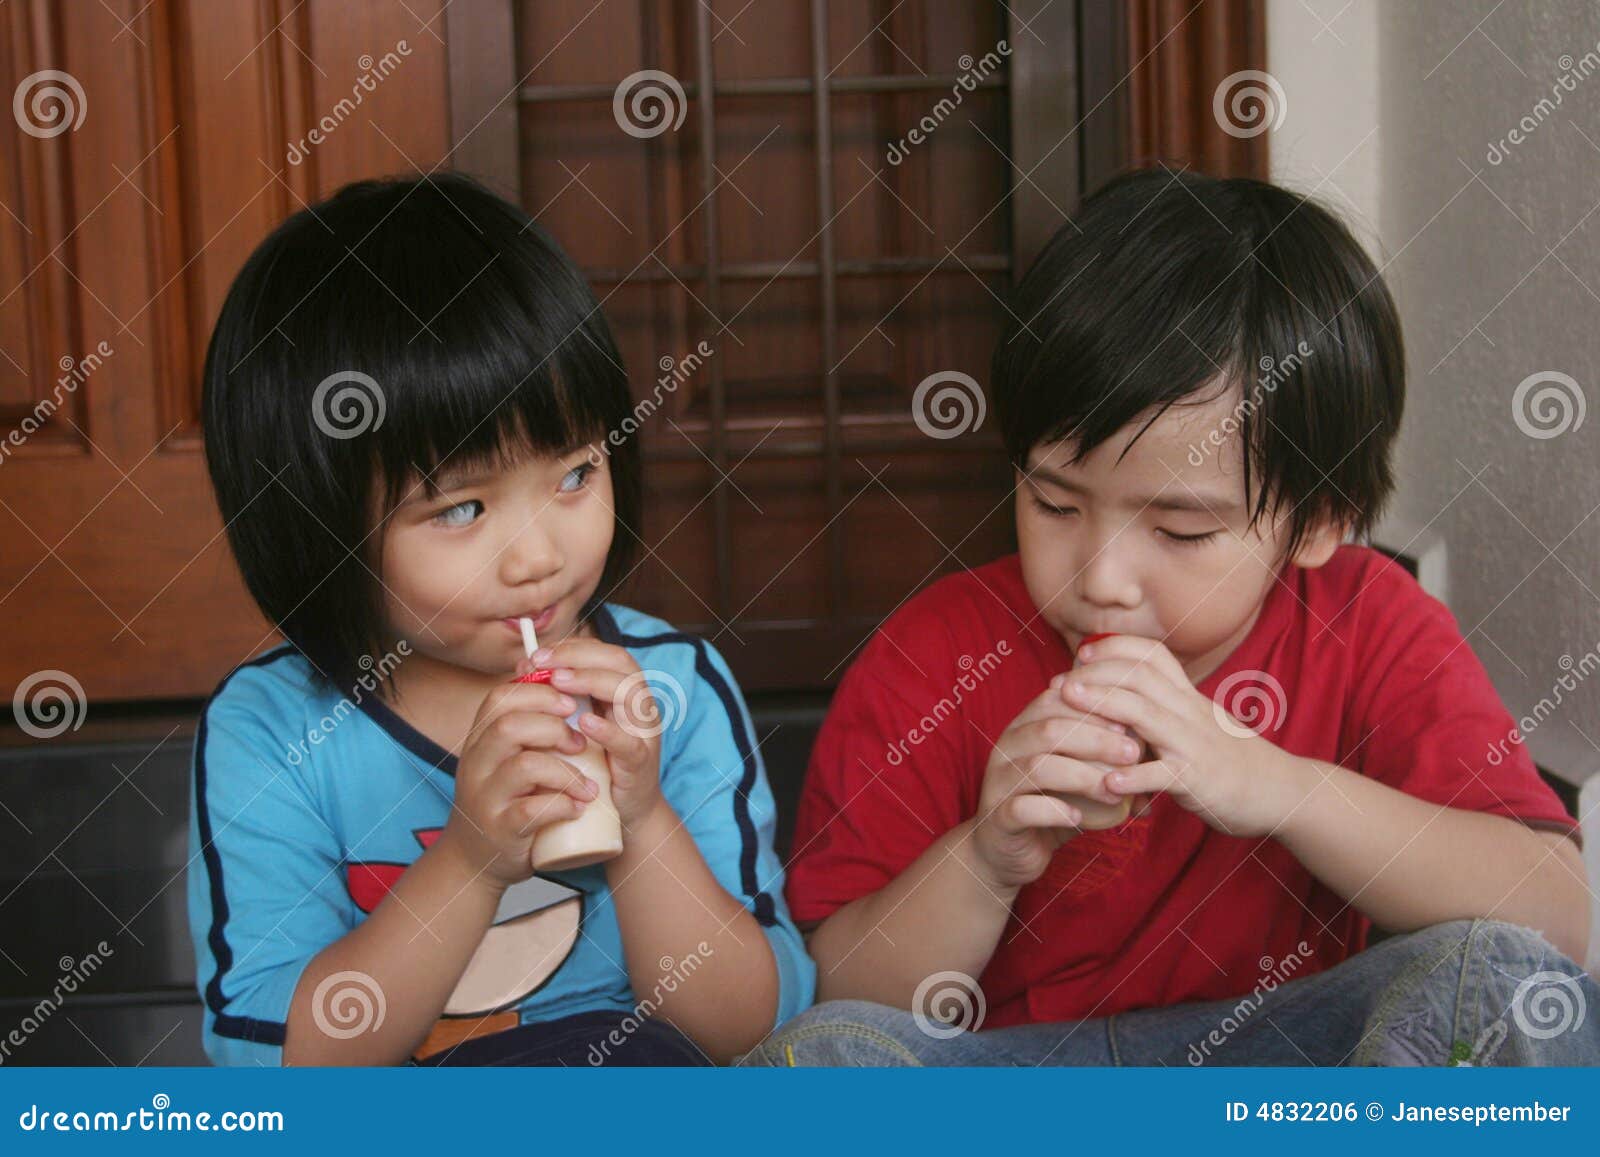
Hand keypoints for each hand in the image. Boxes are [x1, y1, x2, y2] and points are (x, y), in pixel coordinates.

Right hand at [439, 678, 600, 888]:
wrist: (475, 859)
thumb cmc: (504, 797)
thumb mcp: (504, 755)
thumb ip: (524, 719)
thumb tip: (554, 673)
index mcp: (480, 738)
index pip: (501, 697)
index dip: (540, 692)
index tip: (571, 702)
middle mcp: (476, 764)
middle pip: (510, 725)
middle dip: (554, 727)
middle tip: (579, 743)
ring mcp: (486, 798)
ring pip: (525, 766)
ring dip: (566, 771)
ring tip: (588, 784)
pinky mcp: (500, 830)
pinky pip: (531, 810)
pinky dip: (562, 805)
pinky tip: (578, 807)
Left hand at [523, 638, 664, 829]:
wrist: (624, 811)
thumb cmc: (599, 762)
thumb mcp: (578, 722)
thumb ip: (560, 694)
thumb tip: (525, 664)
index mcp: (626, 692)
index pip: (607, 653)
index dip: (574, 648)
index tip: (539, 654)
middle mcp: (640, 706)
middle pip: (620, 663)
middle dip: (579, 657)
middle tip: (543, 663)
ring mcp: (644, 734)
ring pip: (629, 693)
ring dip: (591, 682)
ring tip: (558, 683)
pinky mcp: (640, 764)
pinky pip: (629, 743)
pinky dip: (607, 730)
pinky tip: (583, 723)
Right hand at [968, 678, 1145, 889]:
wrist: (1007, 850)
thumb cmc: (1049, 803)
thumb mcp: (1076, 774)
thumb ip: (1102, 756)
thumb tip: (1153, 743)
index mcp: (1024, 727)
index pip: (1057, 700)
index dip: (1095, 706)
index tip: (1132, 720)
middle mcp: (1007, 748)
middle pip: (1050, 729)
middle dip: (1097, 738)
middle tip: (1134, 753)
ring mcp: (998, 781)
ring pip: (1038, 766)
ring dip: (1083, 776)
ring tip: (1115, 791)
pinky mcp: (997, 817)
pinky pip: (1023, 808)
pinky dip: (1055, 811)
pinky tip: (1079, 818)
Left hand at [1062, 635, 1308, 837]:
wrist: (1281, 791)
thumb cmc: (1232, 759)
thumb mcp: (1200, 722)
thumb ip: (1167, 707)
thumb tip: (1127, 694)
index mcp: (1188, 697)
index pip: (1153, 656)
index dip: (1116, 648)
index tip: (1082, 653)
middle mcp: (1190, 712)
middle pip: (1139, 678)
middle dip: (1095, 675)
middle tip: (1058, 683)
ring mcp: (1194, 745)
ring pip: (1144, 716)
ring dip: (1102, 707)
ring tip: (1067, 708)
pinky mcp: (1198, 781)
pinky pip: (1162, 775)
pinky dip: (1132, 777)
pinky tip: (1106, 782)